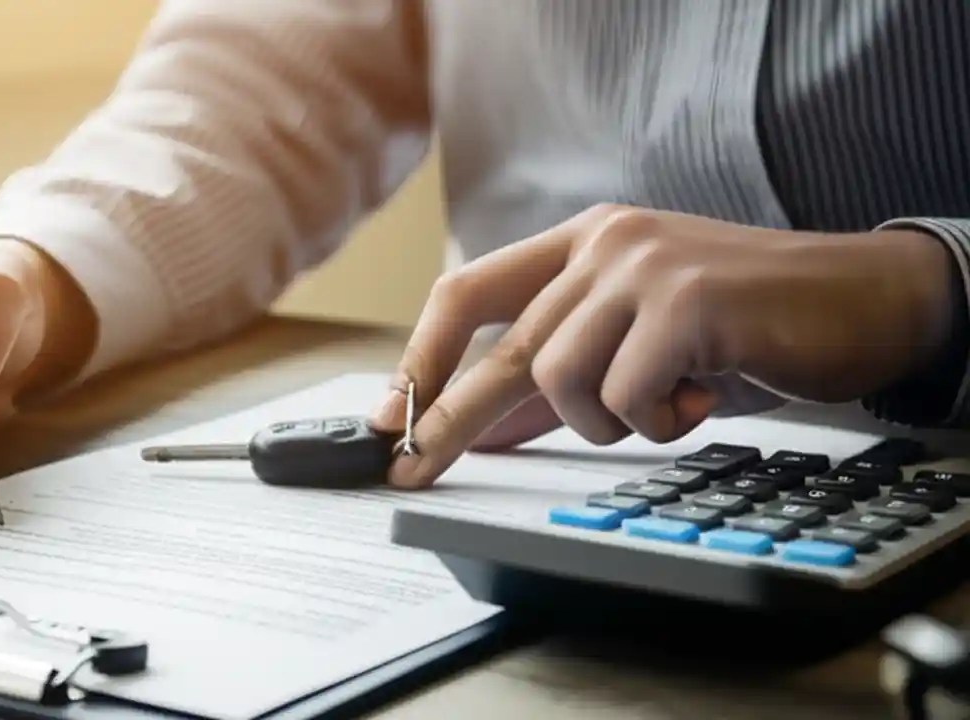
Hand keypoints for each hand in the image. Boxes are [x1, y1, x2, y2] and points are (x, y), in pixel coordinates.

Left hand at [372, 204, 953, 487]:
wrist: (859, 301)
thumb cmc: (743, 329)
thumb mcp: (636, 349)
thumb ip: (560, 379)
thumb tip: (485, 429)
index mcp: (582, 244)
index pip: (468, 292)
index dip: (420, 356)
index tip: (389, 415)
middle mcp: (603, 244)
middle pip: (500, 347)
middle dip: (451, 421)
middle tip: (411, 471)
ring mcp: (643, 267)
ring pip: (561, 378)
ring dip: (606, 420)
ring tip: (662, 403)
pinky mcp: (685, 301)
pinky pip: (627, 393)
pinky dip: (660, 419)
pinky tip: (701, 394)